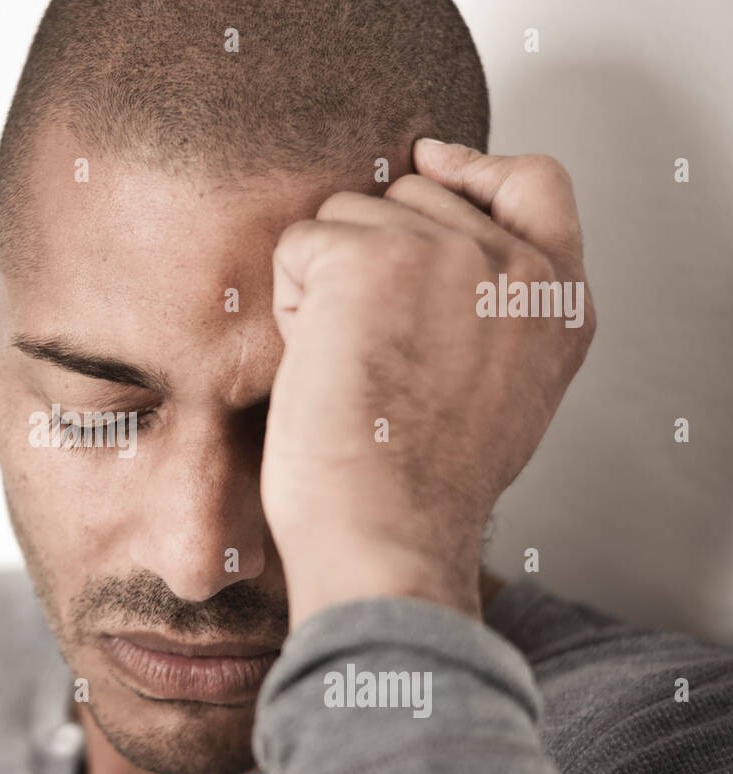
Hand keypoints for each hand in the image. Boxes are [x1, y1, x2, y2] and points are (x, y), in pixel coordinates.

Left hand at [262, 140, 594, 626]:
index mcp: (559, 301)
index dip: (476, 168)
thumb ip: (492, 304)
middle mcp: (517, 266)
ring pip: (348, 217)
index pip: (535, 183)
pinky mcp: (373, 259)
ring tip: (350, 366)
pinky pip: (300, 243)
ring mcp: (448, 253)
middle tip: (375, 351)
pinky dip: (291, 301)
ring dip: (327, 283)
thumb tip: (441, 232)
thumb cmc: (421, 484)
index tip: (432, 163)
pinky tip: (318, 363)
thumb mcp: (501, 388)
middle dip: (372, 257)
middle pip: (415, 196)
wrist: (386, 532)